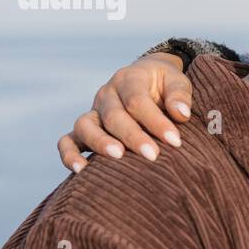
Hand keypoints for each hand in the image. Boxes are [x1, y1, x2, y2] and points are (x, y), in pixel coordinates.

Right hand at [57, 53, 192, 171]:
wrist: (147, 78)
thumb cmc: (165, 86)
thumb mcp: (177, 81)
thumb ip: (179, 95)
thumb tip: (181, 114)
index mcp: (129, 79)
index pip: (137, 100)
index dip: (155, 121)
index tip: (175, 141)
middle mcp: (106, 94)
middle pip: (114, 116)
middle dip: (133, 137)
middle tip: (153, 155)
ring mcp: (93, 112)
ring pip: (86, 126)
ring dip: (100, 142)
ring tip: (118, 157)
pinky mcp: (85, 129)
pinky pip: (68, 141)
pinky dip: (69, 155)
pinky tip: (81, 170)